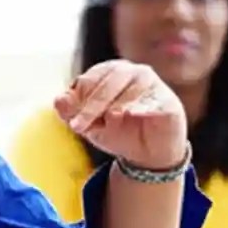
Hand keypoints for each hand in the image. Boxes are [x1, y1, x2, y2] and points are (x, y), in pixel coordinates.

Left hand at [56, 60, 186, 169]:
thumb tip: (58, 100)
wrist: (147, 155)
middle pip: (110, 81)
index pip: (91, 79)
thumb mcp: (90, 125)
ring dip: (115, 106)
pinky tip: (130, 114)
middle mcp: (133, 73)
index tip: (73, 123)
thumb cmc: (118, 132)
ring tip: (107, 123)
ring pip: (130, 90)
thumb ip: (71, 112)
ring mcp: (153, 86)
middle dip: (92, 105)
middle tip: (79, 126)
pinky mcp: (168, 103)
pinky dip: (142, 107)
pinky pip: (153, 102)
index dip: (79, 100)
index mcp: (112, 72)